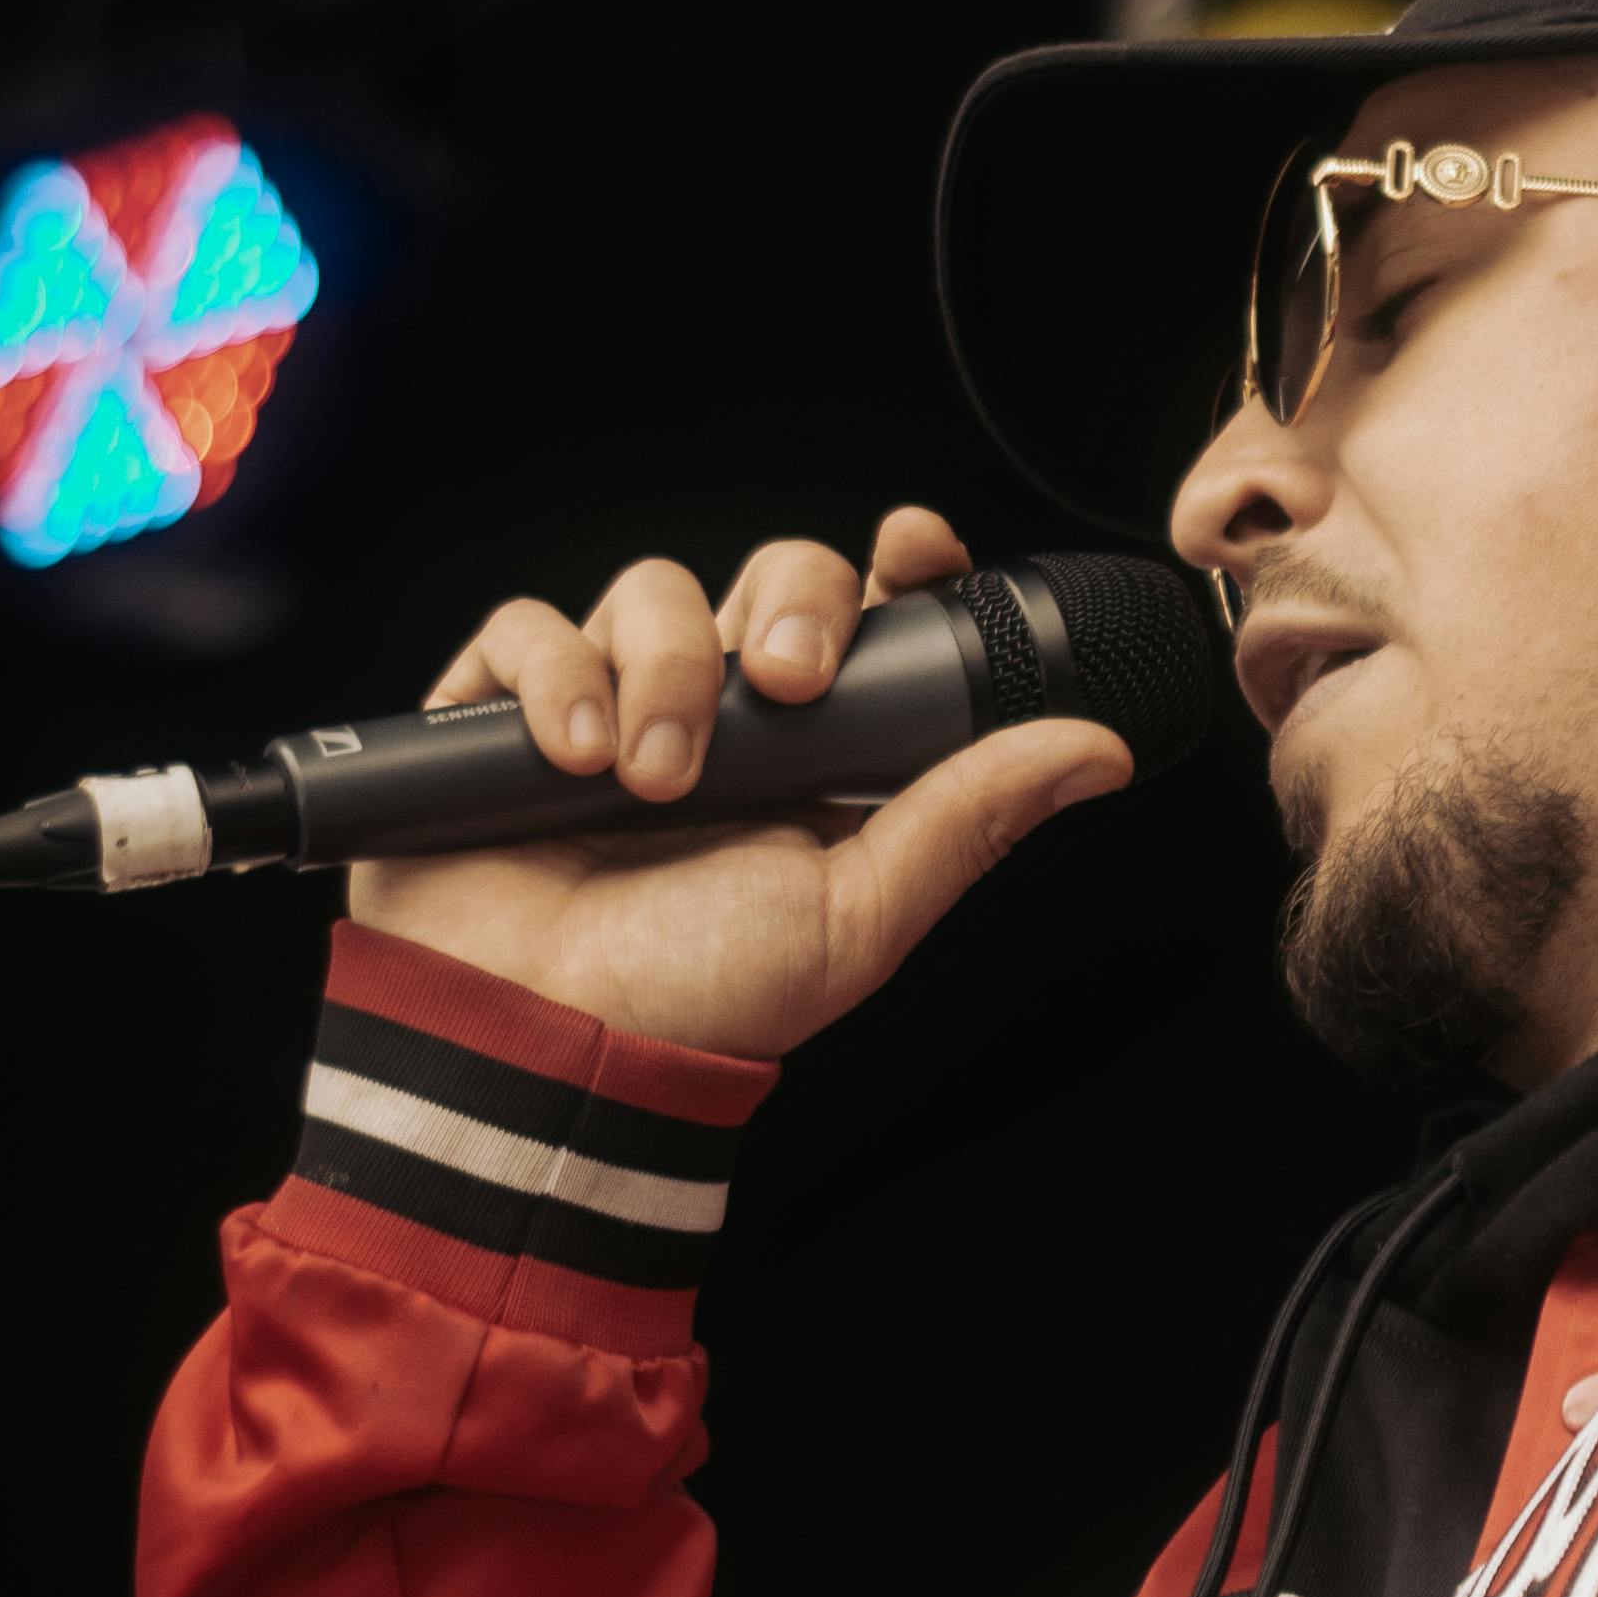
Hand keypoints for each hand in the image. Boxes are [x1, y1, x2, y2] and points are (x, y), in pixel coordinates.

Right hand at [343, 505, 1128, 1061]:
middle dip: (787, 604)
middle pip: (768, 577)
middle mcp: (719, 715)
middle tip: (787, 683)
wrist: (551, 1050)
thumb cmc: (700, 997)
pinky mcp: (499, 715)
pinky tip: (574, 756)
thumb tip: (1098, 749)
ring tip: (656, 778)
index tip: (917, 546)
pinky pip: (528, 632)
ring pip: (648, 593)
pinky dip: (556, 676)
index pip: (866, 615)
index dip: (896, 564)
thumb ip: (967, 818)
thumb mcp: (858, 914)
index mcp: (814, 753)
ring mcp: (610, 706)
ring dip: (664, 671)